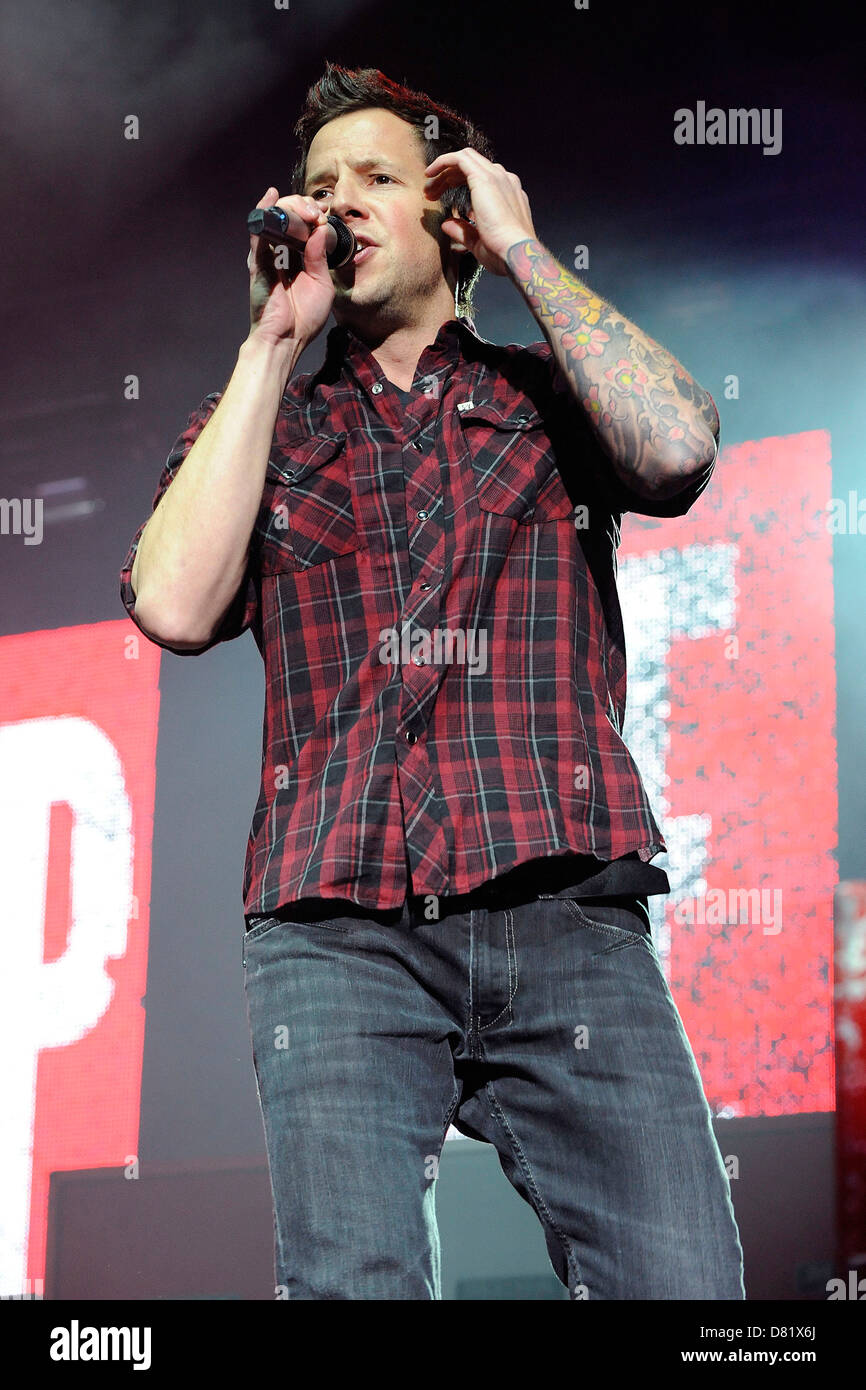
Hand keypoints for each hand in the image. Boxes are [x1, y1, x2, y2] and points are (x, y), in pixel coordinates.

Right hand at [246, 187, 334, 348]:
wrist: (286, 339)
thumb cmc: (304, 318)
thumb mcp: (323, 284)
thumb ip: (319, 257)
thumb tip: (320, 229)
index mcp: (300, 259)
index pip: (304, 226)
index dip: (314, 214)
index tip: (324, 215)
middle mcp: (283, 254)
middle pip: (289, 217)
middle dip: (304, 206)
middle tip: (315, 212)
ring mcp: (268, 256)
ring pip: (275, 219)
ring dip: (290, 206)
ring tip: (304, 208)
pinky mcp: (257, 262)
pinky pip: (258, 232)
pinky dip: (264, 211)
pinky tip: (272, 197)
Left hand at [423, 149, 536, 275]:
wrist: (515, 252)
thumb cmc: (503, 252)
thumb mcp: (478, 242)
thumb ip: (463, 230)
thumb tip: (447, 225)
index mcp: (507, 194)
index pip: (481, 178)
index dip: (457, 183)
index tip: (442, 198)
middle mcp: (504, 181)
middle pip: (472, 167)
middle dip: (448, 177)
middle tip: (431, 193)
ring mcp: (496, 177)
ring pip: (465, 160)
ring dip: (444, 171)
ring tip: (428, 186)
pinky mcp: (484, 178)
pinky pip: (460, 159)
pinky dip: (443, 162)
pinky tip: (430, 173)